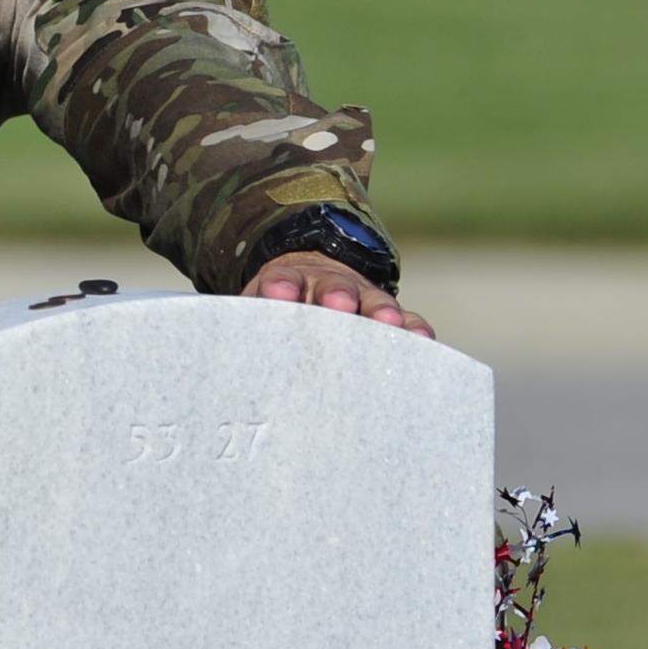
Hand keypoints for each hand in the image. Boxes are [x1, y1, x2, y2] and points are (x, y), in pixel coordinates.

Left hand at [242, 250, 434, 336]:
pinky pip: (406, 321)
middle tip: (337, 303)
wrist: (314, 281)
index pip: (282, 282)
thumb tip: (225, 367)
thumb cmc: (280, 314)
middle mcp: (326, 288)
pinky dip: (413, 329)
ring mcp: (361, 299)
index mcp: (286, 284)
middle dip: (334, 295)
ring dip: (377, 311)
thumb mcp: (260, 313)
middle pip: (331, 288)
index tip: (277, 292)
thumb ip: (251, 331)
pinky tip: (422, 340)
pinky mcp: (388, 317)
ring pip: (372, 301)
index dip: (280, 287)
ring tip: (386, 321)